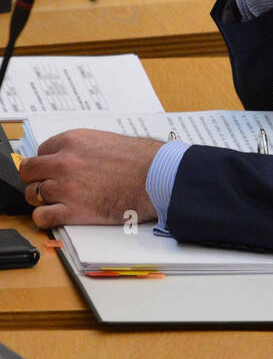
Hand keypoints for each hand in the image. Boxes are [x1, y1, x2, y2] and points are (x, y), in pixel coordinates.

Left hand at [18, 130, 163, 229]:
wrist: (157, 177)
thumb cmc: (141, 159)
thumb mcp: (106, 141)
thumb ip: (84, 148)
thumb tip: (76, 158)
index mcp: (72, 141)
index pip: (41, 151)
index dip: (48, 163)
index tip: (53, 170)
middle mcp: (64, 162)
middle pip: (30, 171)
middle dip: (37, 178)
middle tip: (48, 185)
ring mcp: (66, 187)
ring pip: (33, 194)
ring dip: (43, 198)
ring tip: (57, 201)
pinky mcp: (73, 210)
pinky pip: (41, 216)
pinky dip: (44, 218)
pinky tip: (56, 215)